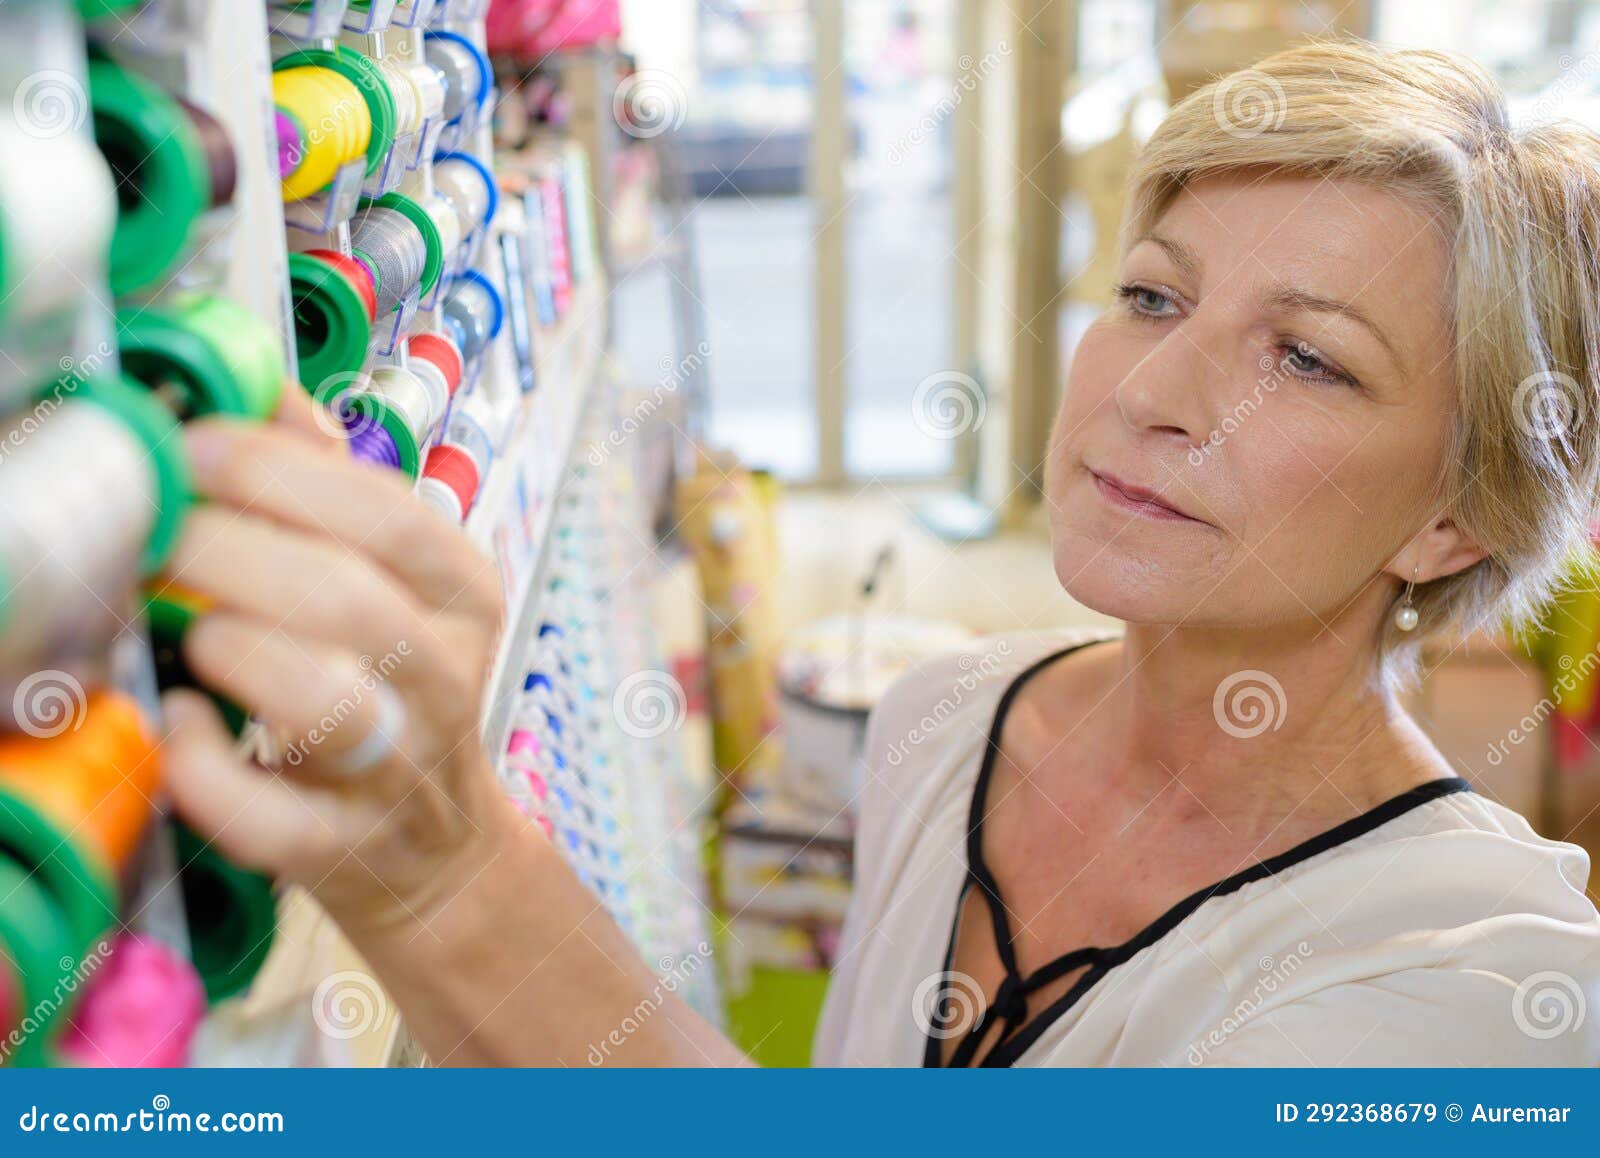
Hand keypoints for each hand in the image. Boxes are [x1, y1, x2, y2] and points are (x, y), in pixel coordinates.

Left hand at [159, 389, 519, 931]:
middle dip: (225, 550)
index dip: (272, 471)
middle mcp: (445, 676)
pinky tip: (182, 722)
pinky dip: (203, 767)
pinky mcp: (339, 846)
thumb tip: (254, 385)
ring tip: (188, 628)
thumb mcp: (394, 577)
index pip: (385, 515)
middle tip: (157, 533)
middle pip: (346, 599)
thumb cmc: (393, 685)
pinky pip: (265, 814)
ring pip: (324, 701)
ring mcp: (398, 767)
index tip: (185, 448)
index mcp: (463, 593)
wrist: (435, 842)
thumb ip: (331, 483)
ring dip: (232, 647)